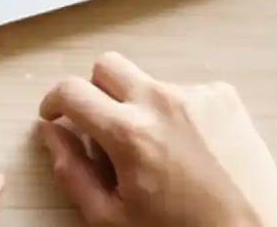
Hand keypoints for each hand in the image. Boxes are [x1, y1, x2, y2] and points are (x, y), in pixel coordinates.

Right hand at [38, 52, 276, 226]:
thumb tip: (54, 135)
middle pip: (107, 65)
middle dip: (94, 90)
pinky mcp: (223, 95)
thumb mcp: (113, 218)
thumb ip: (73, 172)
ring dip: (139, 105)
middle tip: (99, 124)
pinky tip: (187, 147)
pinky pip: (183, 91)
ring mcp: (196, 94)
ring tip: (156, 150)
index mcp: (129, 133)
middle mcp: (161, 102)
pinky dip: (176, 112)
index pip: (71, 90)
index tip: (56, 113)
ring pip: (148, 81)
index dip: (54, 101)